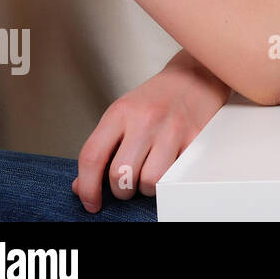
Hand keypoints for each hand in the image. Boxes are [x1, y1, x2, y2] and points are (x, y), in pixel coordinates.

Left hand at [72, 50, 230, 212]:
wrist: (195, 76)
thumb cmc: (155, 98)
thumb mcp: (121, 114)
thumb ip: (101, 148)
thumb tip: (82, 186)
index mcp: (121, 113)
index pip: (93, 157)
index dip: (88, 187)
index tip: (91, 202)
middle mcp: (146, 120)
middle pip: (121, 175)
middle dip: (121, 191)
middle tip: (126, 186)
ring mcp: (173, 129)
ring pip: (150, 181)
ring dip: (147, 188)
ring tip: (149, 176)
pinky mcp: (197, 138)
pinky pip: (177, 176)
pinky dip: (170, 181)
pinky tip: (168, 170)